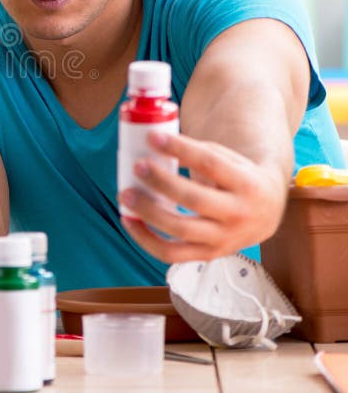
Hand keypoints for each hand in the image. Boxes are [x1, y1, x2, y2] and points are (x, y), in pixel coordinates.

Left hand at [118, 132, 286, 262]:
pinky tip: (130, 221)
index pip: (210, 163)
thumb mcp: (228, 159)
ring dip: (148, 212)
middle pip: (194, 199)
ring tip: (125, 194)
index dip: (179, 149)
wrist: (267, 212)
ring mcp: (224, 240)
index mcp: (247, 184)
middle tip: (137, 166)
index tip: (153, 137)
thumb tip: (152, 144)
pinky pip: (172, 254)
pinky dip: (146, 239)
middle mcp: (239, 215)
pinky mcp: (208, 255)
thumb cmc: (238, 177)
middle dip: (161, 182)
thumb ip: (196, 153)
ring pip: (180, 230)